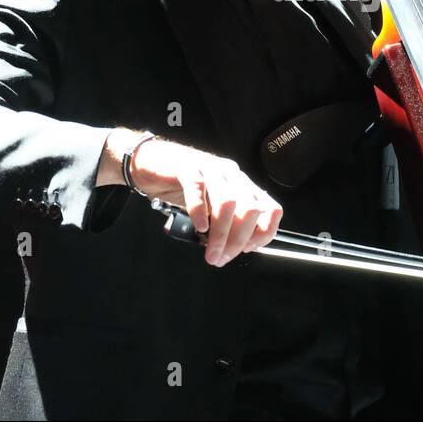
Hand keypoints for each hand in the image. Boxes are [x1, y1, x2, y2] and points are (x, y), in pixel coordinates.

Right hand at [101, 131, 281, 266]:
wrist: (151, 163)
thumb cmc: (182, 186)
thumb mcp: (210, 207)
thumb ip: (225, 223)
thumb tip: (237, 249)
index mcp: (242, 185)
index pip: (271, 208)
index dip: (264, 233)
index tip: (248, 250)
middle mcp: (231, 175)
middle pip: (250, 209)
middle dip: (238, 240)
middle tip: (221, 258)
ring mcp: (210, 169)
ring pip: (228, 202)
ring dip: (220, 234)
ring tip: (210, 253)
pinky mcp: (187, 168)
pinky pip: (198, 189)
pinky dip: (200, 212)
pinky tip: (199, 227)